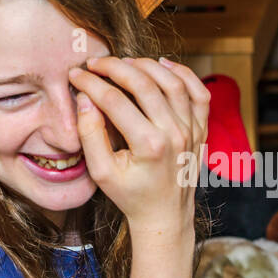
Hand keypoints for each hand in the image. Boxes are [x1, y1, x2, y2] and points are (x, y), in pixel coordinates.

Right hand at [68, 56, 209, 233]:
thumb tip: (85, 98)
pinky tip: (163, 65)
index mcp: (149, 145)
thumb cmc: (131, 195)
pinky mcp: (201, 128)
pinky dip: (184, 73)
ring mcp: (192, 129)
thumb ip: (90, 134)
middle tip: (95, 62)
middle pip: (144, 84)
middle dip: (115, 67)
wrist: (165, 214)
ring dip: (146, 66)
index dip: (91, 83)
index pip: (115, 101)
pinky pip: (198, 93)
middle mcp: (175, 133)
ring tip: (123, 62)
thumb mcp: (101, 172)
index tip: (76, 74)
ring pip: (172, 82)